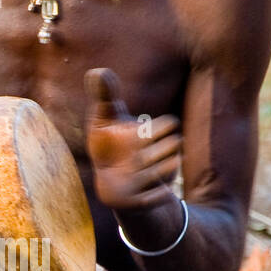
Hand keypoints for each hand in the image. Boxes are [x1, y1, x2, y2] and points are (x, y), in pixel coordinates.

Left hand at [84, 67, 181, 211]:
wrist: (111, 180)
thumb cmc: (110, 143)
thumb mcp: (104, 119)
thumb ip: (104, 96)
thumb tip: (97, 71)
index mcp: (152, 134)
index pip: (170, 124)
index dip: (154, 127)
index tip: (137, 133)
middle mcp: (159, 154)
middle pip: (173, 147)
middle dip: (153, 148)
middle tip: (136, 153)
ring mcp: (155, 177)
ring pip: (166, 170)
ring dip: (151, 171)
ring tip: (134, 169)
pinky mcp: (147, 199)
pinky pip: (157, 198)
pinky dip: (150, 196)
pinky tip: (133, 193)